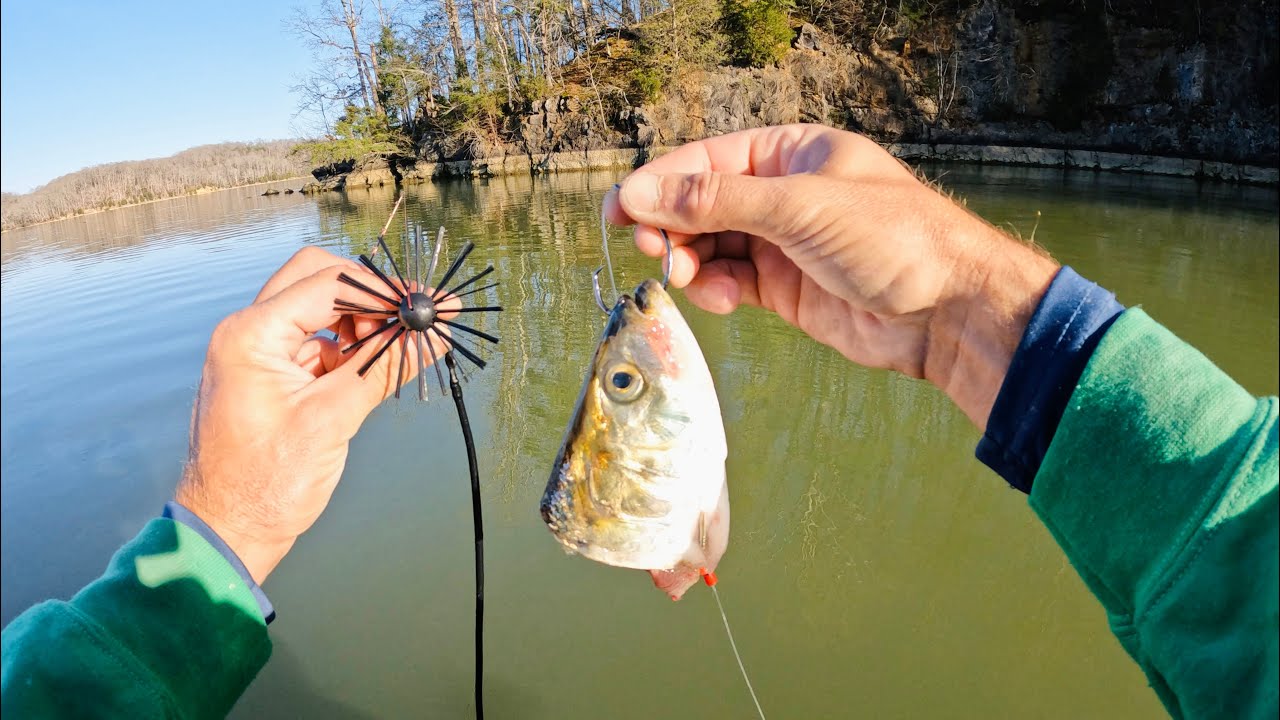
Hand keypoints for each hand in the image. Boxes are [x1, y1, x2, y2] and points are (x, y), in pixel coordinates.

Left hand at [174, 247, 451, 582]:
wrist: (229, 532)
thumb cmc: (267, 484)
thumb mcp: (333, 419)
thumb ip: (384, 368)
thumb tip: (433, 335)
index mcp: (251, 334)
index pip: (328, 284)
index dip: (385, 291)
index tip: (430, 304)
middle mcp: (249, 332)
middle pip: (318, 281)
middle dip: (371, 295)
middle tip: (413, 318)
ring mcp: (259, 353)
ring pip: (320, 310)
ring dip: (363, 323)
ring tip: (402, 349)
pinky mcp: (273, 375)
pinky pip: (317, 343)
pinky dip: (351, 349)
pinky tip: (379, 367)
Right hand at [605, 124, 1059, 426]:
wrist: (949, 312)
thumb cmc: (896, 239)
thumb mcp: (799, 207)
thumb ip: (717, 201)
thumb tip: (645, 194)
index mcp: (791, 154)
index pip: (707, 160)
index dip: (660, 183)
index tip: (621, 209)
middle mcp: (783, 195)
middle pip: (701, 204)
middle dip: (671, 226)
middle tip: (651, 250)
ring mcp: (782, 243)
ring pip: (709, 246)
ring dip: (688, 261)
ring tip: (682, 277)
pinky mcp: (784, 289)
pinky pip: (729, 282)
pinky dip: (712, 290)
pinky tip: (716, 298)